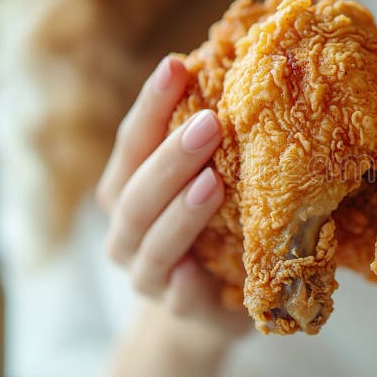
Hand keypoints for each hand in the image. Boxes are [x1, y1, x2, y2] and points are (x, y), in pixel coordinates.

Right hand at [96, 56, 249, 340]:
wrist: (210, 303)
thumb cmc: (210, 226)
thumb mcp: (207, 180)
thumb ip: (211, 146)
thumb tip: (249, 78)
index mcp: (129, 188)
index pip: (134, 142)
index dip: (151, 106)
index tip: (177, 66)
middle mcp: (127, 230)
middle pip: (137, 193)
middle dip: (171, 157)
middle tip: (209, 122)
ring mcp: (148, 275)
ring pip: (153, 244)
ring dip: (181, 213)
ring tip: (212, 184)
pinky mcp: (180, 310)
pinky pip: (179, 299)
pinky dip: (184, 286)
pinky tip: (196, 273)